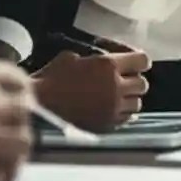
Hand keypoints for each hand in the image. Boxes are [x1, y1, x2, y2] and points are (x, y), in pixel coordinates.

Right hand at [33, 50, 150, 131]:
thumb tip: (106, 58)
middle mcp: (116, 87)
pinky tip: (111, 109)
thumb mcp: (72, 56)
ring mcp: (113, 108)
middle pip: (142, 84)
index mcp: (108, 65)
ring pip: (137, 103)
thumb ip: (96, 57)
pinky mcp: (106, 125)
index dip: (138, 60)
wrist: (37, 105)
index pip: (143, 60)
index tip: (132, 62)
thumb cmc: (51, 77)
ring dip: (129, 98)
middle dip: (133, 80)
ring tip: (116, 96)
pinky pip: (126, 118)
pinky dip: (122, 113)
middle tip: (121, 80)